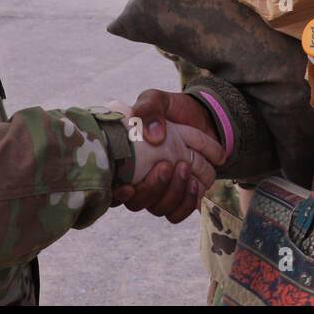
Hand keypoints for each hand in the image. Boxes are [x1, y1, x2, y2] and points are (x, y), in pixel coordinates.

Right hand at [111, 90, 224, 222]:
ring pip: (159, 209)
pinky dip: (188, 202)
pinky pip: (178, 213)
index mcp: (124, 161)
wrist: (202, 117)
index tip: (128, 186)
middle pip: (137, 203)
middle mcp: (138, 181)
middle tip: (168, 165)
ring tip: (186, 168)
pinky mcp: (180, 196)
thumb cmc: (172, 110)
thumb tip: (154, 138)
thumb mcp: (156, 100)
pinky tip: (196, 183)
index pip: (111, 188)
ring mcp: (159, 191)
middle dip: (153, 188)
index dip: (117, 195)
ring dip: (173, 193)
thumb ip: (149, 108)